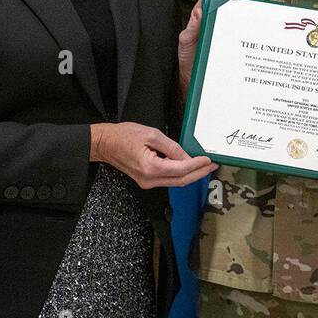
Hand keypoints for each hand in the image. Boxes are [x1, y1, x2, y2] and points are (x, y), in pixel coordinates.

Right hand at [90, 121, 217, 189]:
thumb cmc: (124, 136)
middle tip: (212, 166)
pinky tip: (188, 167)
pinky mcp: (146, 181)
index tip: (208, 160)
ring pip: (175, 182)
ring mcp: (147, 182)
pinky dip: (180, 174)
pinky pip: (168, 180)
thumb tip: (187, 156)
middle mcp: (149, 179)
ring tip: (204, 166)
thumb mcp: (152, 134)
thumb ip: (172, 147)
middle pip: (181, 180)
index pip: (181, 169)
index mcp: (151, 167)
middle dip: (199, 173)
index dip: (197, 165)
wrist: (105, 144)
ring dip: (191, 175)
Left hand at [178, 0, 243, 94]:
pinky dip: (244, 22)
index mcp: (199, 21)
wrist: (196, 83)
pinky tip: (249, 17)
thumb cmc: (189, 62)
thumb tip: (200, 9)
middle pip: (221, 4)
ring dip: (236, 5)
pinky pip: (237, 30)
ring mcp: (221, 33)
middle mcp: (211, 24)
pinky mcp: (229, 43)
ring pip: (231, 15)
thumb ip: (192, 26)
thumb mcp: (186, 42)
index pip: (206, 1)